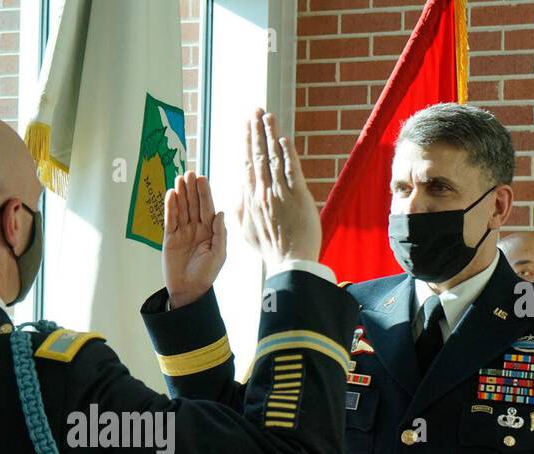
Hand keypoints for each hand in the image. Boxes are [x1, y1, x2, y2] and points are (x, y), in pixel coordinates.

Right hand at [162, 171, 226, 308]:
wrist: (188, 291)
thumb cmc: (206, 275)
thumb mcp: (218, 255)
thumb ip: (220, 234)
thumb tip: (220, 212)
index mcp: (210, 231)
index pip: (207, 208)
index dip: (205, 193)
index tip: (202, 179)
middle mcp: (196, 229)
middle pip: (194, 204)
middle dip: (192, 189)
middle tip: (189, 172)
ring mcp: (183, 232)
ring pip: (182, 209)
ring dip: (180, 194)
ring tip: (179, 178)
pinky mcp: (170, 238)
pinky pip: (170, 219)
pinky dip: (170, 207)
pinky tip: (170, 194)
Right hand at [235, 109, 321, 268]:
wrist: (290, 263)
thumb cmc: (271, 250)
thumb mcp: (247, 232)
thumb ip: (240, 212)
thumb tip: (236, 196)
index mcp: (251, 200)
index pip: (247, 165)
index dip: (247, 143)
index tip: (246, 127)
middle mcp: (263, 193)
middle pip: (258, 156)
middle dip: (256, 131)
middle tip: (254, 110)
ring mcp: (280, 194)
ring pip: (273, 159)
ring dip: (271, 135)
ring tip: (267, 116)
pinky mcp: (298, 197)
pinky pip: (292, 171)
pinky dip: (287, 154)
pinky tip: (283, 138)